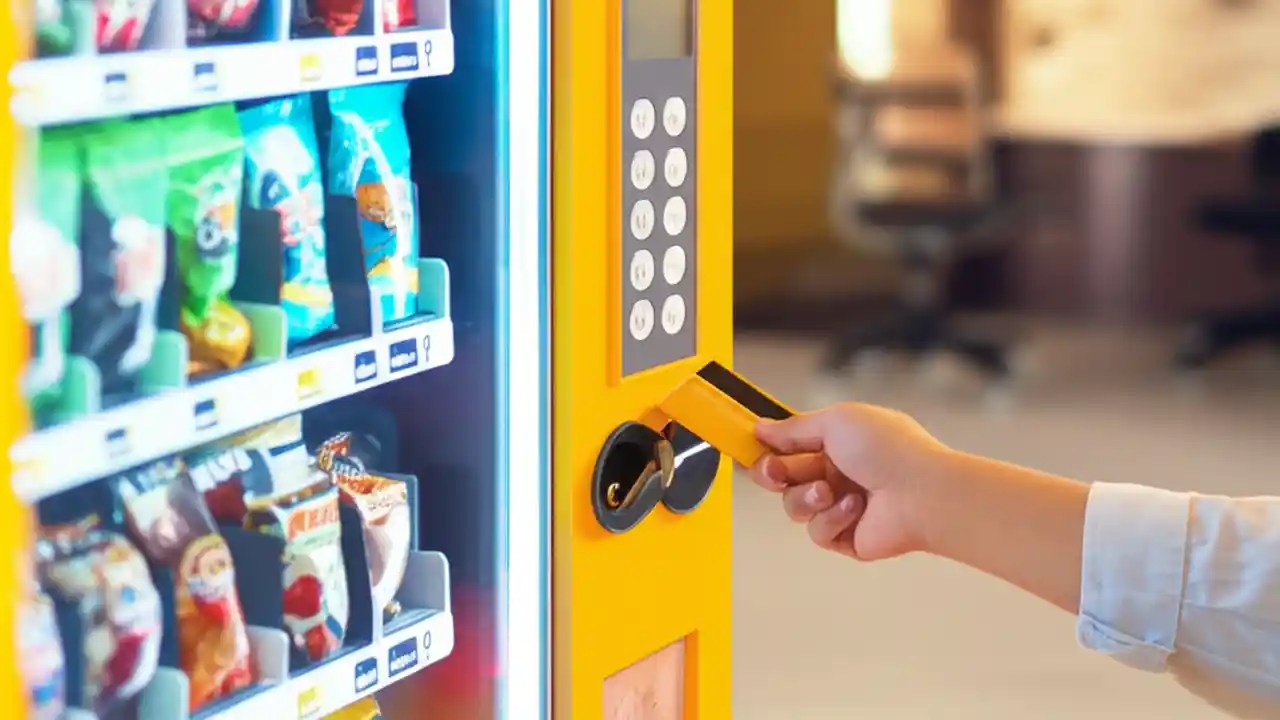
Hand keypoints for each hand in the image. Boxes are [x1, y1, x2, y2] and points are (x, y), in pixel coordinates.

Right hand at [750, 403, 953, 560]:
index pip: (787, 445)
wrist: (924, 493)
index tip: (743, 449)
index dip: (763, 449)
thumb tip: (760, 428)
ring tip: (830, 490)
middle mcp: (836, 472)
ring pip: (793, 506)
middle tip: (775, 473)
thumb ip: (794, 428)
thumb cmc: (889, 449)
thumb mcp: (836, 421)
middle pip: (781, 477)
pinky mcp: (845, 536)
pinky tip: (855, 508)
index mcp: (835, 442)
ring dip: (806, 497)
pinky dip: (832, 518)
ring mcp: (840, 505)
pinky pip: (816, 531)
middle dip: (773, 474)